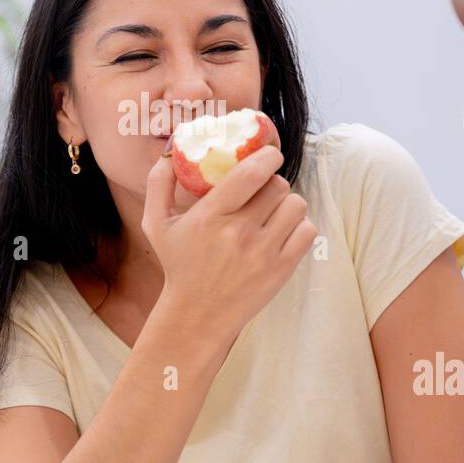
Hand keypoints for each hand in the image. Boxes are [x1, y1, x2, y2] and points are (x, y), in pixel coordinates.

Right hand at [141, 144, 317, 351]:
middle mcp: (238, 233)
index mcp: (210, 216)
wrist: (198, 314)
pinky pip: (307, 231)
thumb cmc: (179, 264)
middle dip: (272, 183)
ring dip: (287, 203)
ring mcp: (263, 253)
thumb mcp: (156, 223)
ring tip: (273, 211)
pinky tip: (282, 230)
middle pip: (277, 186)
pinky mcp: (281, 270)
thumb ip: (158, 182)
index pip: (251, 174)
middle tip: (263, 191)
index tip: (268, 154)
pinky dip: (299, 226)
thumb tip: (171, 148)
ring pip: (296, 205)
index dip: (267, 156)